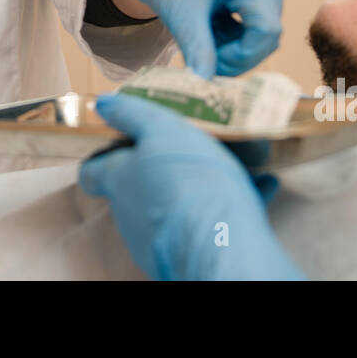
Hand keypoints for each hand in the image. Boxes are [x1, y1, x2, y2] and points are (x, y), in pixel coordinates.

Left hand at [79, 93, 303, 280]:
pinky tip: (262, 185)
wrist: (219, 242)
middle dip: (155, 174)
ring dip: (194, 191)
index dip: (100, 162)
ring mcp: (160, 239)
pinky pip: (212, 224)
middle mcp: (132, 214)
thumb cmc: (186, 179)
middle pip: (134, 191)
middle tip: (182, 152)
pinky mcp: (193, 253)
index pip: (94, 173)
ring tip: (229, 168)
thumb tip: (103, 104)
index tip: (112, 150)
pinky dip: (233, 206)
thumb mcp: (159, 130)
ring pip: (174, 208)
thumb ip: (132, 115)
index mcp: (121, 181)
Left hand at [108, 0, 283, 77]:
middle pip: (268, 34)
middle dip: (237, 55)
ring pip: (264, 34)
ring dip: (235, 47)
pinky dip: (236, 37)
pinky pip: (259, 25)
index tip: (211, 62)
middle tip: (202, 58)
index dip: (244, 55)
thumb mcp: (180, 15)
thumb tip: (204, 86)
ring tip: (201, 37)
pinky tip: (211, 29)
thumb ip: (198, 50)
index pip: (267, 28)